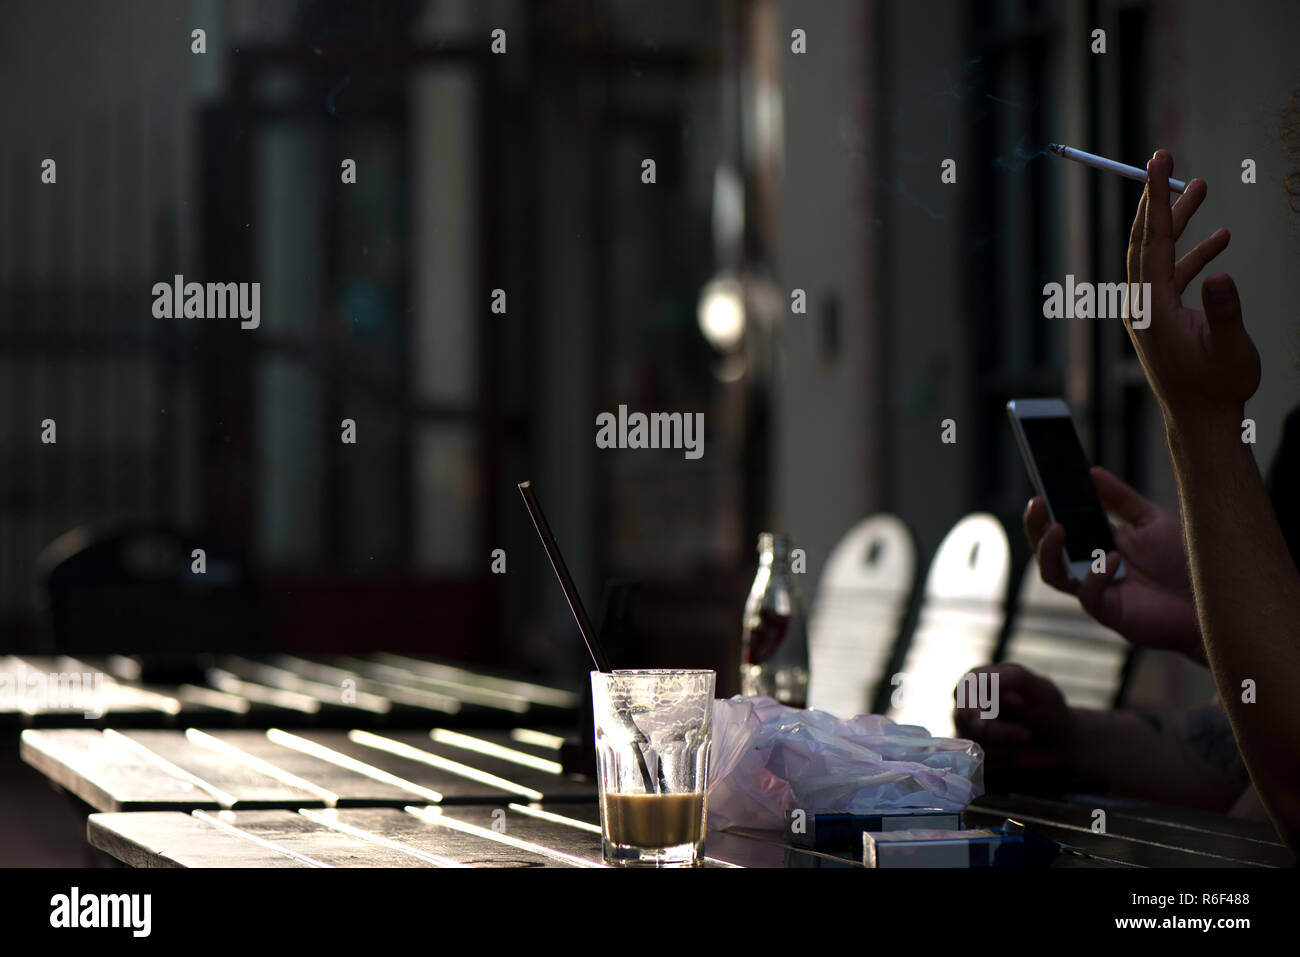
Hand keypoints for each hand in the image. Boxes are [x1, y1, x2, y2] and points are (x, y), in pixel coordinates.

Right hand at [953, 664, 1075, 770]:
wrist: (1059, 745)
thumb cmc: (1050, 712)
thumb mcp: (1040, 690)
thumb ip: (1013, 677)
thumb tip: (978, 678)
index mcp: (979, 680)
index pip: (963, 689)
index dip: (971, 705)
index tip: (985, 719)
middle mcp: (967, 703)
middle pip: (965, 718)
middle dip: (996, 731)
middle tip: (1025, 734)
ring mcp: (967, 728)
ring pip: (970, 741)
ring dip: (1002, 746)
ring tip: (1023, 738)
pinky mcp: (971, 752)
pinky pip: (974, 760)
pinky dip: (998, 760)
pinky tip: (1013, 752)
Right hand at [1024, 466, 1203, 660]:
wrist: (1211, 597)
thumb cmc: (1182, 561)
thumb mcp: (1151, 520)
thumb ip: (1120, 499)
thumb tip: (1092, 472)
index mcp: (1095, 542)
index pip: (1057, 524)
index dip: (1044, 509)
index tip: (1040, 487)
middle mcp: (1087, 566)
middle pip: (1045, 548)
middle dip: (1035, 525)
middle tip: (1038, 502)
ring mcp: (1094, 589)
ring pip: (1052, 573)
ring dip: (1049, 550)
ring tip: (1058, 528)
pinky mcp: (1108, 611)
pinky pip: (1087, 594)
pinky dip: (1094, 575)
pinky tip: (1113, 559)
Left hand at [1126, 151, 1260, 426]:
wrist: (1202, 418)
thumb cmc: (1216, 387)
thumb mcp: (1228, 348)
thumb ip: (1224, 311)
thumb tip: (1219, 274)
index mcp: (1152, 306)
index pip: (1152, 240)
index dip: (1155, 198)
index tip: (1155, 162)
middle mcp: (1142, 303)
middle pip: (1145, 239)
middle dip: (1157, 198)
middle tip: (1163, 157)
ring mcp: (1148, 309)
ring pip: (1160, 253)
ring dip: (1180, 221)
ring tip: (1201, 186)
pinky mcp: (1160, 316)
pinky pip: (1172, 273)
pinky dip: (1192, 253)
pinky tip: (1220, 239)